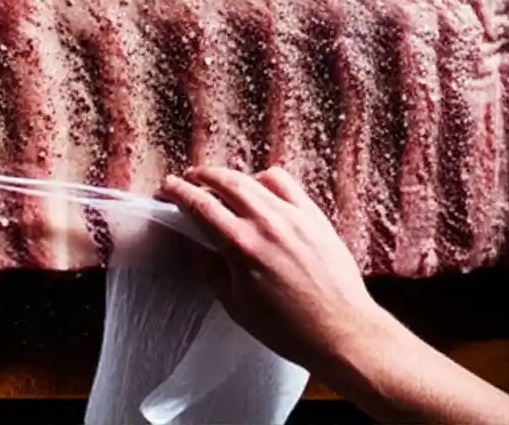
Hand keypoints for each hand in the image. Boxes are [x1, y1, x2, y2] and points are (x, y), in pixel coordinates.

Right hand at [160, 166, 387, 372]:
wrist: (341, 331)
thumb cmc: (288, 328)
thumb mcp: (237, 306)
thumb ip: (213, 270)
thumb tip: (198, 247)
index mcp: (240, 246)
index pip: (200, 205)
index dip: (179, 192)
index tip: (168, 188)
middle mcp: (266, 222)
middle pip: (224, 181)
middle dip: (200, 176)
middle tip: (188, 180)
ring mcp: (293, 215)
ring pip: (252, 179)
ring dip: (228, 176)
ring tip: (218, 182)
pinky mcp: (314, 215)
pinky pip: (284, 182)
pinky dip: (264, 179)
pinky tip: (258, 189)